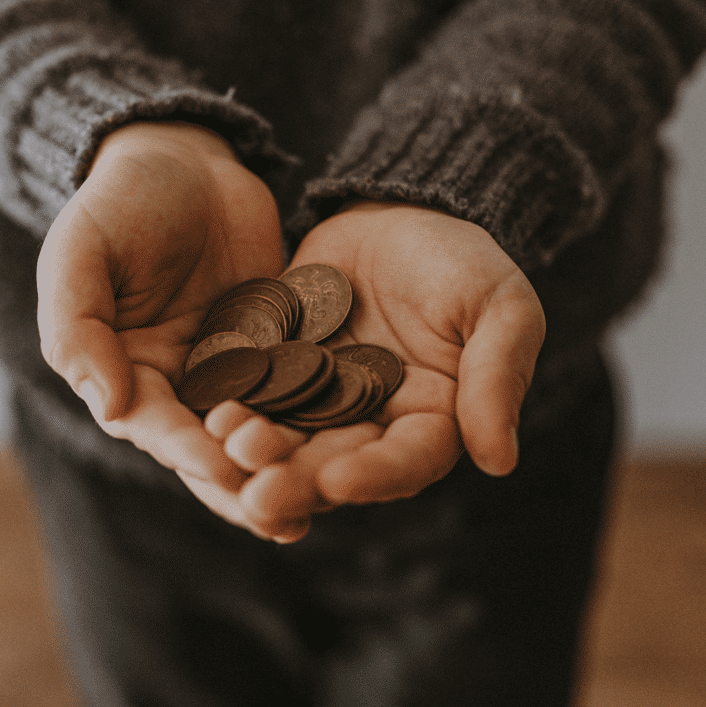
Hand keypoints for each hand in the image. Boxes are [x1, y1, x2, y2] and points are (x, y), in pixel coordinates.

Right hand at [37, 121, 287, 527]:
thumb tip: (111, 407)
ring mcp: (233, 370)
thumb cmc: (119, 201)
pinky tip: (357, 442)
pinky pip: (300, 388)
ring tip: (323, 500)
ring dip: (287, 466)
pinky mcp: (279, 348)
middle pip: (211, 448)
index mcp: (125, 374)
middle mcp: (179, 386)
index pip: (156, 426)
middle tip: (284, 517)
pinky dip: (321, 418)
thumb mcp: (81, 252)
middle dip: (244, 483)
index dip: (188, 450)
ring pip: (260, 430)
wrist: (184, 158)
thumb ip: (80, 327)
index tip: (224, 470)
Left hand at [206, 201, 544, 540]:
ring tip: (227, 450)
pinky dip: (232, 405)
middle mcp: (371, 424)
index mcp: (432, 422)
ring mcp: (318, 400)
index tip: (337, 481)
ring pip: (286, 438)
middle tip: (259, 496)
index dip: (373, 476)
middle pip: (335, 464)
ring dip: (256, 453)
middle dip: (298, 481)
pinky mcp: (276, 369)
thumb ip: (496, 377)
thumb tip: (499, 461)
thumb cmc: (462, 259)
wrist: (397, 210)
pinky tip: (206, 413)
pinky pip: (251, 394)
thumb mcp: (499, 307)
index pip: (406, 461)